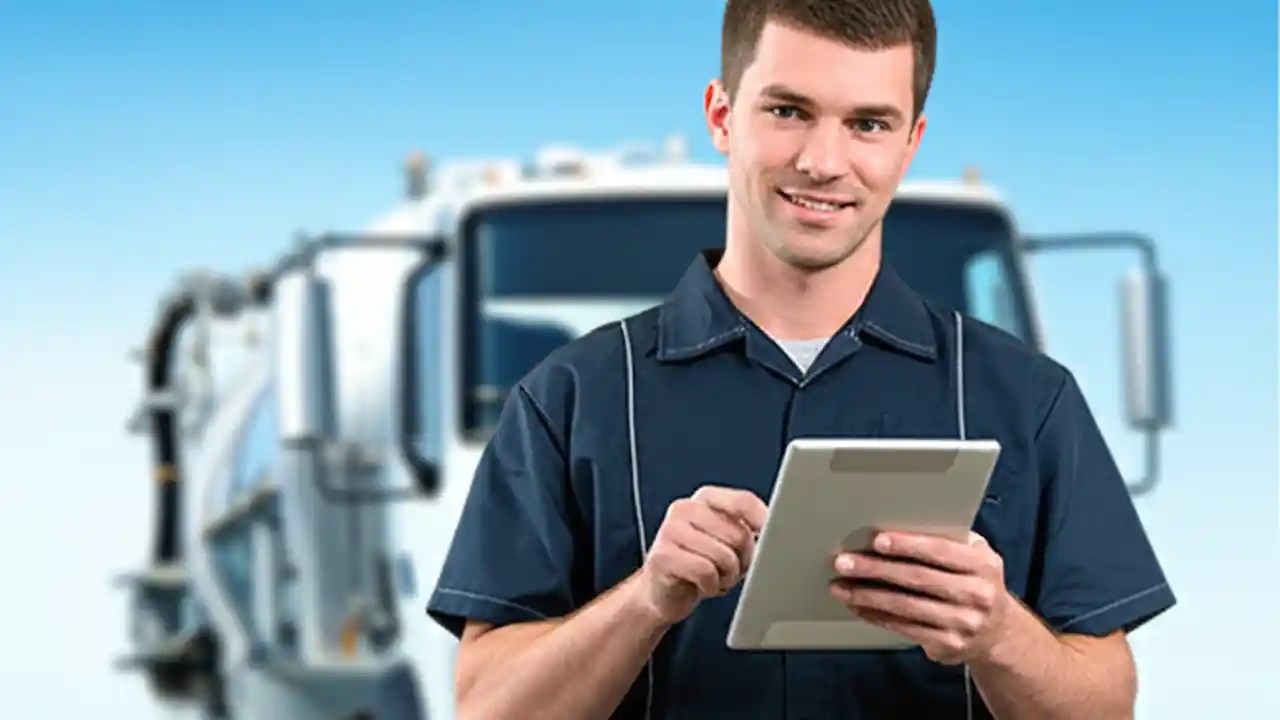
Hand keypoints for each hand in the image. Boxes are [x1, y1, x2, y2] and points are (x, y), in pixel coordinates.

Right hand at [633, 486, 767, 625]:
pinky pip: (705, 571)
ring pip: (723, 555)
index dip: (764, 522)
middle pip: (738, 534)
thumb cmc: (700, 565)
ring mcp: (670, 530)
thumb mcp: (727, 542)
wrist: (662, 593)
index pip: (743, 501)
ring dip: (726, 576)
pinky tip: (703, 585)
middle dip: (742, 560)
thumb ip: (746, 529)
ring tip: (715, 578)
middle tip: (730, 570)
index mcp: (705, 499)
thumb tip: (775, 532)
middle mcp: (685, 508)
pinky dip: (711, 586)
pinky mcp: (662, 556)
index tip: (774, 539)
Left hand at [829, 531, 1012, 664]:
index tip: (878, 540)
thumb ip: (949, 540)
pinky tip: (858, 606)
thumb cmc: (975, 583)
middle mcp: (977, 595)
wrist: (999, 634)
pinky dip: (876, 616)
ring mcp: (963, 623)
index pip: (941, 551)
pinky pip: (904, 628)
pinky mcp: (948, 645)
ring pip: (906, 607)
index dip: (908, 545)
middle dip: (875, 569)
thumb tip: (899, 523)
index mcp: (983, 565)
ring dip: (868, 596)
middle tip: (844, 562)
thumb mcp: (976, 557)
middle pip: (918, 579)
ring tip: (840, 587)